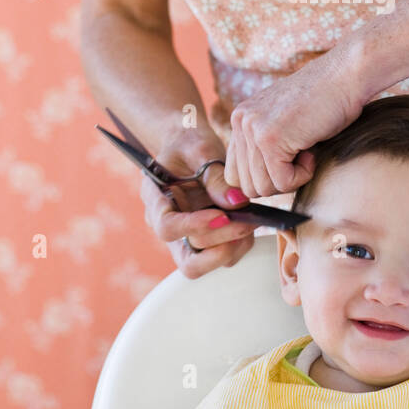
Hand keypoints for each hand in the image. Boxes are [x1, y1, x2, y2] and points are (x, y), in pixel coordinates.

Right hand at [140, 128, 256, 278]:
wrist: (191, 147)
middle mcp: (166, 225)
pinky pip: (222, 257)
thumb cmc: (190, 144)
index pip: (167, 226)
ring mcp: (184, 238)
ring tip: (253, 219)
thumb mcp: (201, 149)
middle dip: (220, 242)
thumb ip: (215, 175)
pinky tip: (251, 221)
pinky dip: (240, 245)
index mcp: (155, 199)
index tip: (222, 215)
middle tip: (246, 222)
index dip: (193, 226)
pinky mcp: (205, 241)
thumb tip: (236, 202)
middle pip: (187, 258)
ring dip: (232, 246)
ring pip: (205, 263)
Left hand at [224, 42, 369, 198]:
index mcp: (241, 119)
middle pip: (247, 186)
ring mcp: (253, 129)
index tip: (286, 164)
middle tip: (300, 157)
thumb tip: (251, 191)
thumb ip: (262, 148)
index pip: (234, 174)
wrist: (346, 76)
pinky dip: (303, 175)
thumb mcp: (283, 122)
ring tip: (307, 150)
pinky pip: (283, 182)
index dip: (263, 179)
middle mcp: (240, 122)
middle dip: (277, 182)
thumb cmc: (325, 101)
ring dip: (292, 178)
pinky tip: (312, 150)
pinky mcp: (271, 138)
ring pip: (263, 188)